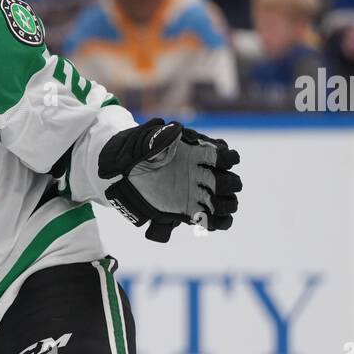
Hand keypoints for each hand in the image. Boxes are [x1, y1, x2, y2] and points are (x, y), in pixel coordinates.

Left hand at [97, 119, 240, 241]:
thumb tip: (176, 130)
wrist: (125, 172)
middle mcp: (201, 174)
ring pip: (226, 202)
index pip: (223, 155)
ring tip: (213, 207)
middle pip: (229, 182)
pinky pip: (212, 220)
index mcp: (197, 155)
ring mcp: (196, 193)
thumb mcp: (149, 140)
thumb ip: (163, 136)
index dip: (228, 158)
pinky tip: (207, 222)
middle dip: (227, 185)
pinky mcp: (188, 211)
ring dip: (226, 206)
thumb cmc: (139, 152)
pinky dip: (217, 222)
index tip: (224, 161)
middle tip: (215, 187)